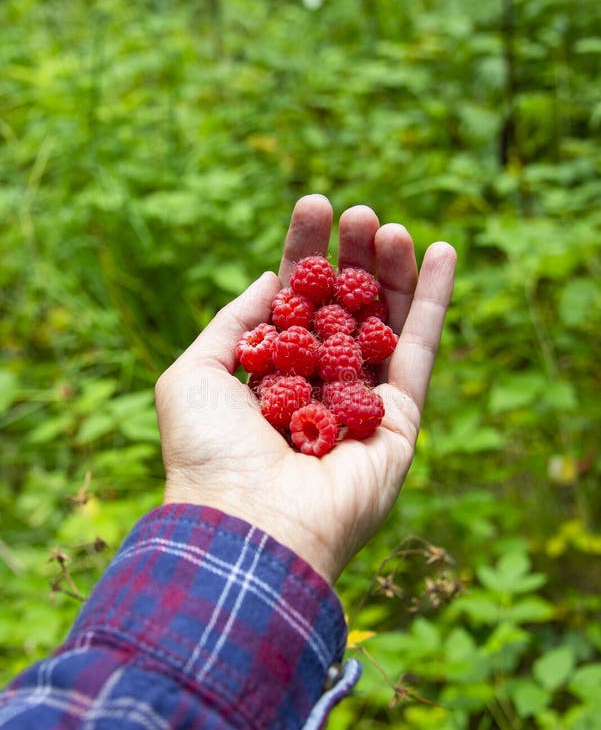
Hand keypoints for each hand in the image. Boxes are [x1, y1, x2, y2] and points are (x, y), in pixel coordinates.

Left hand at [155, 195, 455, 584]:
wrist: (250, 523)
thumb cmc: (209, 451)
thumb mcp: (195, 373)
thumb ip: (234, 324)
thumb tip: (268, 282)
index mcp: (270, 377)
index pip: (294, 301)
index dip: (304, 254)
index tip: (314, 206)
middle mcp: (317, 387)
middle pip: (343, 307)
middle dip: (350, 258)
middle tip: (358, 212)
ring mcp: (361, 404)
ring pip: (384, 323)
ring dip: (389, 271)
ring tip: (387, 225)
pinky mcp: (399, 421)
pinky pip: (421, 353)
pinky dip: (434, 302)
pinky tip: (443, 251)